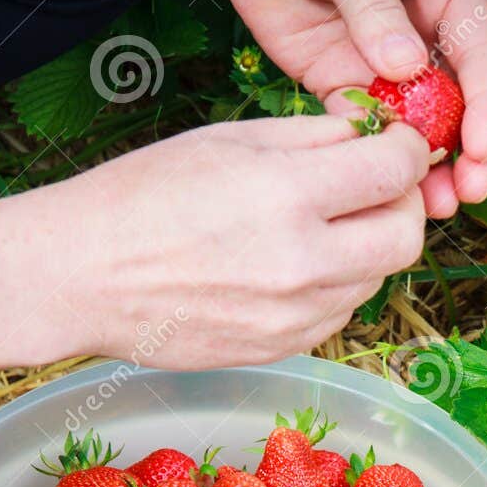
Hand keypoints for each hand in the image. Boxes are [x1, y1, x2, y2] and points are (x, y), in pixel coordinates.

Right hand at [59, 115, 429, 368]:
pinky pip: (339, 312)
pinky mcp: (282, 349)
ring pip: (376, 279)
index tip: (393, 146)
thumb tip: (371, 137)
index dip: (405, 150)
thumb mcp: (228, 139)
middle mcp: (301, 264)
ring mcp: (294, 317)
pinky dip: (334, 285)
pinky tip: (290, 265)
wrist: (81, 278)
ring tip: (318, 226)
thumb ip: (313, 137)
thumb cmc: (142, 197)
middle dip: (400, 205)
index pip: (395, 171)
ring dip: (365, 247)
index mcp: (287, 196)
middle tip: (372, 188)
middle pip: (404, 238)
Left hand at [221, 0, 486, 217]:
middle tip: (466, 193)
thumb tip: (406, 65)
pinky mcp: (343, 82)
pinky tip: (383, 189)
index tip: (481, 149)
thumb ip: (376, 11)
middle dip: (469, 151)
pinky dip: (376, 159)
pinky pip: (366, 128)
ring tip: (429, 207)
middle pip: (460, 100)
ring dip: (426, 167)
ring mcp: (384, 63)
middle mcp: (424, 31)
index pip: (480, 53)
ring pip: (417, 124)